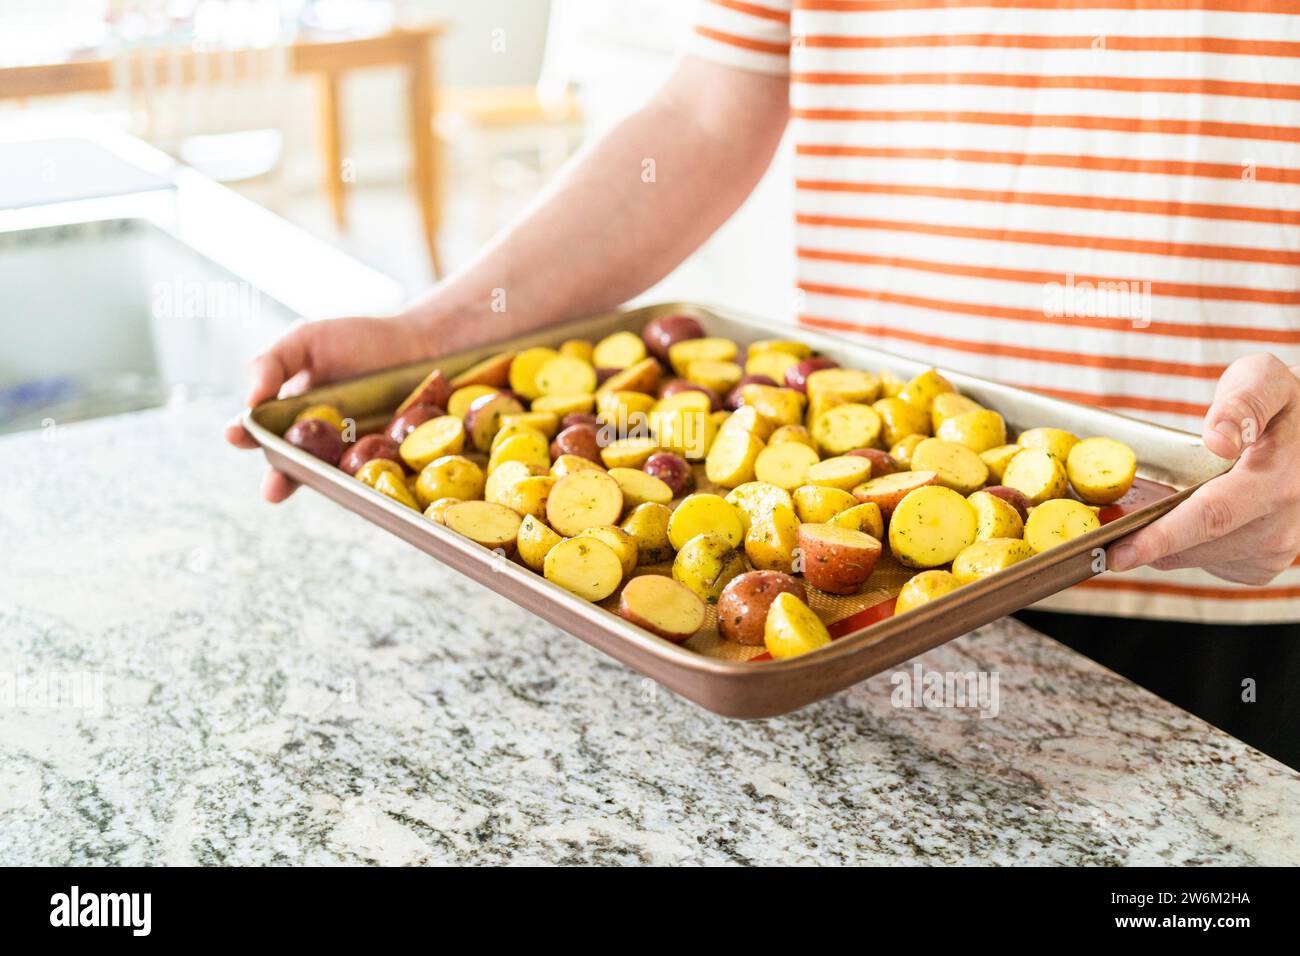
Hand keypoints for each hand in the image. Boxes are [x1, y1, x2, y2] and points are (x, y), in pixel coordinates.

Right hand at [224, 314, 434, 501]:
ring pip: (330, 477)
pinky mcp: (386, 463)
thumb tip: (250, 401)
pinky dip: (368, 483)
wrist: (419, 346)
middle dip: (279, 478)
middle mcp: (316, 441)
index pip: (258, 430)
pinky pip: (374, 478)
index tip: (236, 434)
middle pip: (291, 465)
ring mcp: (351, 455)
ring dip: (322, 486)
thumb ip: (272, 363)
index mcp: (288, 414)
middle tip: (273, 488)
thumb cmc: (358, 340)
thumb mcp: (306, 340)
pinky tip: (367, 482)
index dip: (244, 435)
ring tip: (315, 486)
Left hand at [1108, 353, 1299, 583]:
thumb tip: (1220, 439)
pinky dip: (1183, 543)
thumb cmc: (1284, 405)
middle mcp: (1280, 527)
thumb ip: (1242, 404)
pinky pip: (1204, 561)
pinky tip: (1182, 515)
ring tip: (1147, 507)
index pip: (1211, 518)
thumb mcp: (1265, 381)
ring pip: (1192, 557)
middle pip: (1193, 544)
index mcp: (1278, 484)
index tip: (1118, 553)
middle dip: (1143, 537)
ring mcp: (1272, 551)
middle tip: (1104, 525)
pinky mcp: (1260, 564)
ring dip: (1162, 539)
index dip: (1161, 538)